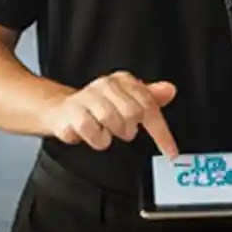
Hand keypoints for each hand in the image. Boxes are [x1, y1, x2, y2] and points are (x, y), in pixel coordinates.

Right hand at [41, 71, 179, 157]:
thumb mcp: (127, 101)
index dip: (161, 132)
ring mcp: (87, 97)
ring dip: (111, 134)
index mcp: (122, 80)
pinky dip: (96, 140)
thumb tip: (169, 90)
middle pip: (132, 113)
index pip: (149, 104)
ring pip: (113, 122)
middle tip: (120, 130)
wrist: (61, 110)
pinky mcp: (72, 113)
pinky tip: (92, 134)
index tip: (170, 151)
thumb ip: (150, 98)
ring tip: (104, 130)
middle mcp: (105, 85)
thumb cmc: (97, 107)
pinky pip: (93, 132)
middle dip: (128, 129)